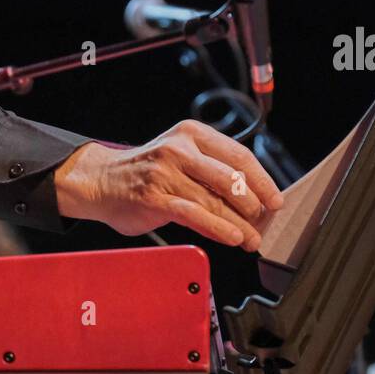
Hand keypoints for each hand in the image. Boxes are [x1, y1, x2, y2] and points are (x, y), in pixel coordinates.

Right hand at [53, 121, 284, 250]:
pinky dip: (218, 228)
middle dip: (253, 206)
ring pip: (215, 201)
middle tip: (263, 224)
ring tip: (251, 239)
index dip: (263, 181)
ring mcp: (165, 173)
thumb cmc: (144, 173)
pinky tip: (231, 238)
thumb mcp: (180, 158)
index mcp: (191, 134)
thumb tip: (251, 200)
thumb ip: (210, 172)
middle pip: (231, 179)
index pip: (239, 156)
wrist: (100, 180)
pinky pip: (195, 215)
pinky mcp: (155, 197)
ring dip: (239, 224)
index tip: (275, 200)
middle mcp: (179, 149)